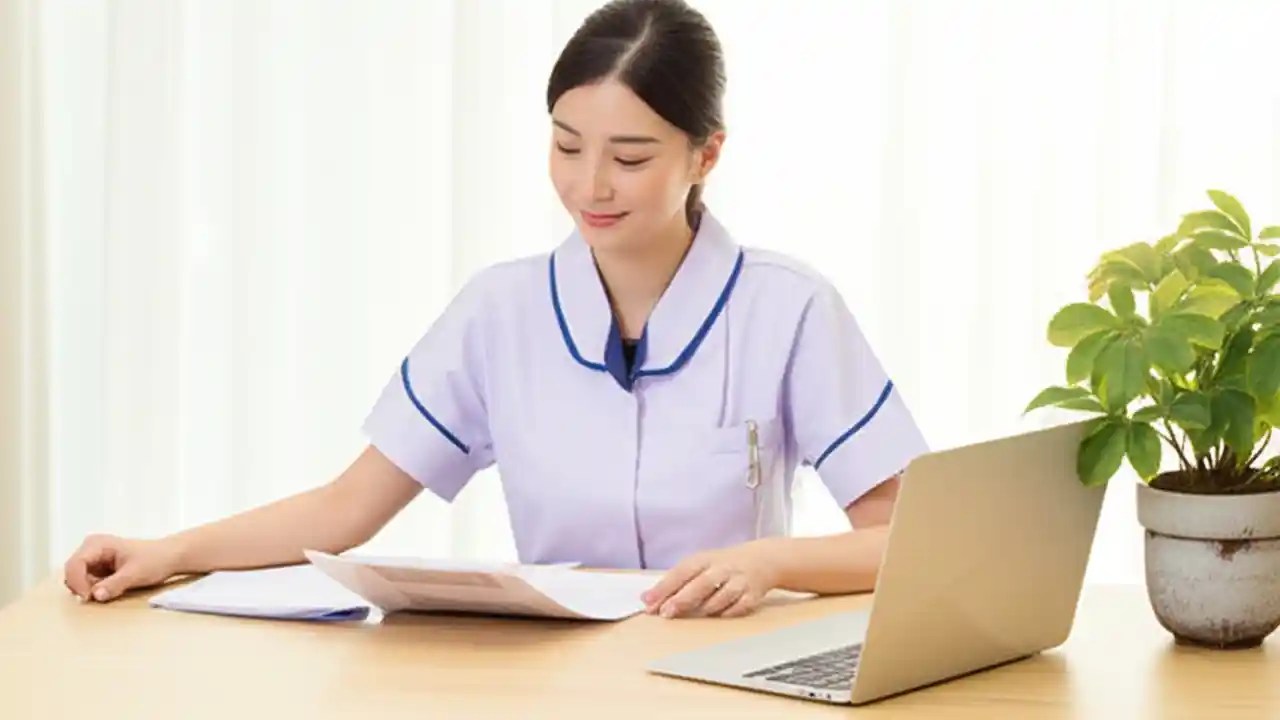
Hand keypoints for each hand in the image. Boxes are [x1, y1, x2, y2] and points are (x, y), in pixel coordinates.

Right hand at [63, 534, 181, 602]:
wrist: (169, 557)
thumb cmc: (155, 559)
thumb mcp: (136, 574)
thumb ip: (115, 584)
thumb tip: (96, 595)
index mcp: (97, 544)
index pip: (74, 564)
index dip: (77, 583)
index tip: (88, 597)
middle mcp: (91, 549)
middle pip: (72, 573)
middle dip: (83, 587)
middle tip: (102, 595)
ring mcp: (93, 558)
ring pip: (78, 580)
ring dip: (89, 589)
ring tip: (112, 587)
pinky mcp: (97, 568)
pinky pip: (87, 583)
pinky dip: (95, 589)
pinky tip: (112, 587)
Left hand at [641, 543, 778, 618]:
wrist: (762, 559)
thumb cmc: (722, 565)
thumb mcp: (699, 566)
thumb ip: (674, 582)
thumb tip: (646, 598)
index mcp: (704, 559)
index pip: (681, 572)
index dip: (665, 587)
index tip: (649, 602)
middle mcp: (722, 568)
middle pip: (700, 584)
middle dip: (682, 599)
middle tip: (666, 613)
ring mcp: (738, 581)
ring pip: (720, 596)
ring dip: (705, 608)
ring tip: (692, 616)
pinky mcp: (753, 594)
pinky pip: (739, 607)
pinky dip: (727, 612)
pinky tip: (718, 616)